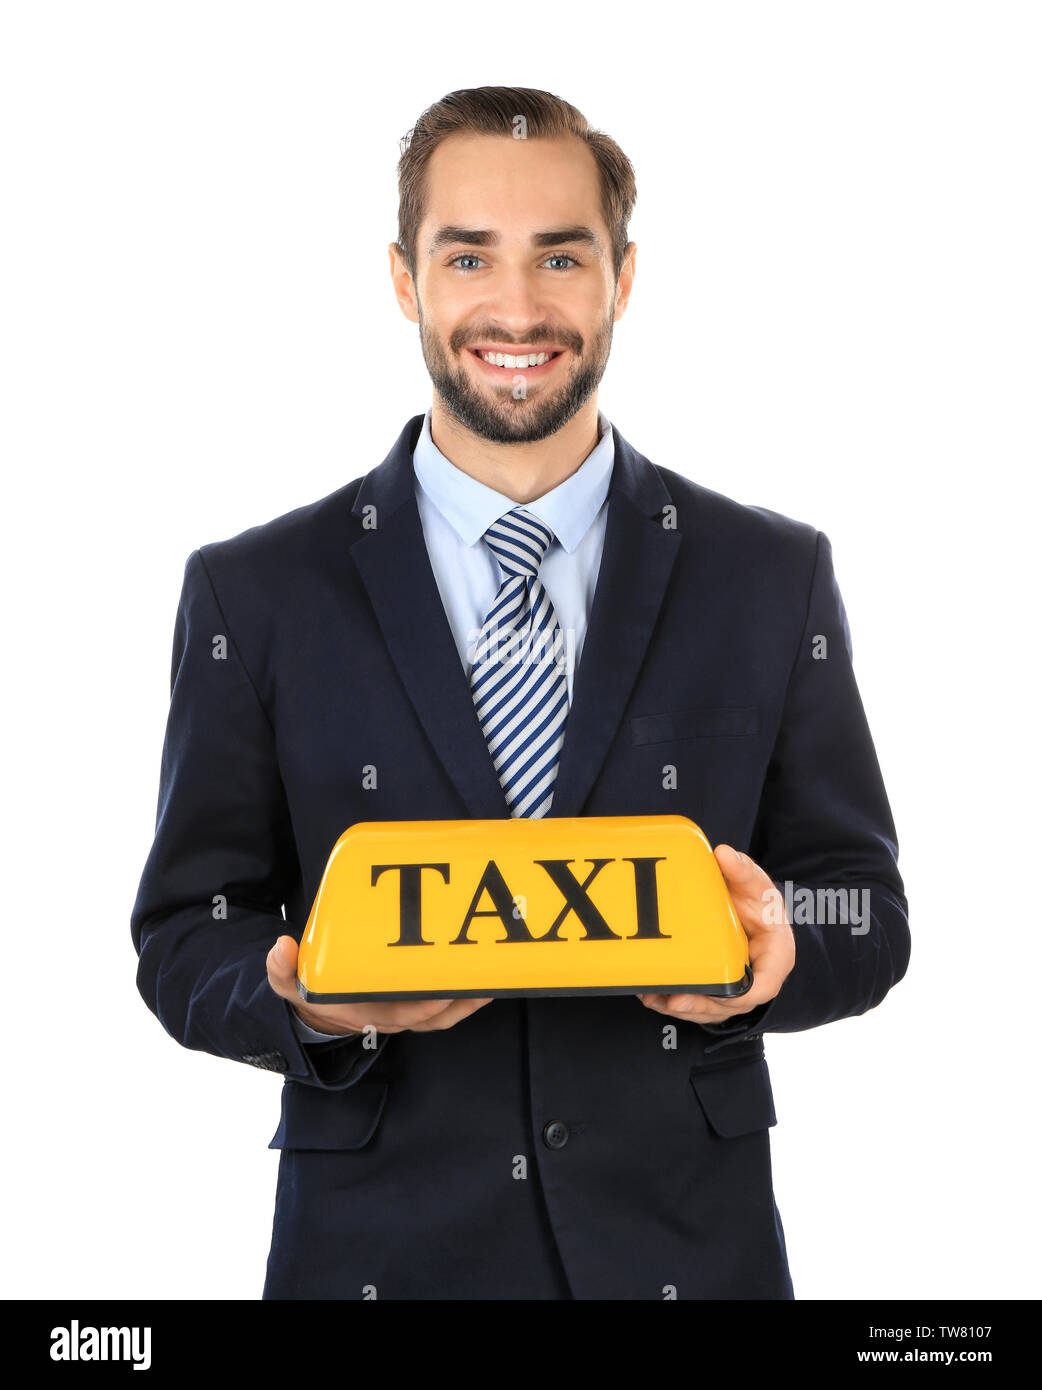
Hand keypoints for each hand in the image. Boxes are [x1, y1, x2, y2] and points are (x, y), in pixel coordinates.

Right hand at [266, 934, 493, 1034]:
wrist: (316, 1012)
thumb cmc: (309, 992)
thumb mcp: (287, 983)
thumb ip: (281, 969)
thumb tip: (281, 948)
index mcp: (367, 1012)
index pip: (405, 1013)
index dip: (429, 1002)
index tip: (446, 986)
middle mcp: (393, 1017)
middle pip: (437, 1014)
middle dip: (463, 998)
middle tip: (487, 974)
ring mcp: (407, 1014)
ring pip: (448, 1012)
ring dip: (473, 997)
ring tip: (498, 975)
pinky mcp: (415, 1003)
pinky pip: (447, 1005)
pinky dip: (468, 995)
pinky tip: (485, 974)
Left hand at [637, 844, 794, 1025]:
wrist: (750, 912)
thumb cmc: (759, 903)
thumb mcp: (756, 885)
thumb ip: (743, 871)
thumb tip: (724, 853)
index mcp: (776, 956)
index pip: (765, 985)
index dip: (743, 995)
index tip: (719, 993)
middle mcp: (757, 979)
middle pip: (731, 1004)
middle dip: (701, 1005)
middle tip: (674, 999)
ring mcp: (736, 989)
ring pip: (711, 1009)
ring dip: (683, 1008)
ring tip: (655, 997)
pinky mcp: (716, 989)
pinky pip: (697, 1004)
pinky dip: (673, 1003)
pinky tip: (651, 994)